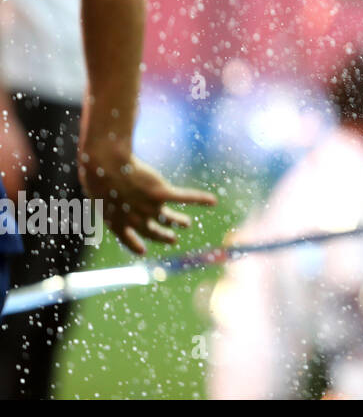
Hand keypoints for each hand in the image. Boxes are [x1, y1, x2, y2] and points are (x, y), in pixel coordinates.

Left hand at [78, 141, 216, 254]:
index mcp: (116, 221)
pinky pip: (185, 197)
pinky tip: (213, 201)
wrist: (106, 164)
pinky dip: (200, 199)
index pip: (127, 239)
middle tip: (172, 239)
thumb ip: (105, 195)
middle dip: (162, 236)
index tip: (143, 251)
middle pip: (152, 232)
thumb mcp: (96, 189)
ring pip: (168, 217)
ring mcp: (150, 206)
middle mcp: (135, 218)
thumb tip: (101, 187)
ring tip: (186, 224)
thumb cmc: (97, 173)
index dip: (135, 246)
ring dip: (179, 221)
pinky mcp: (162, 193)